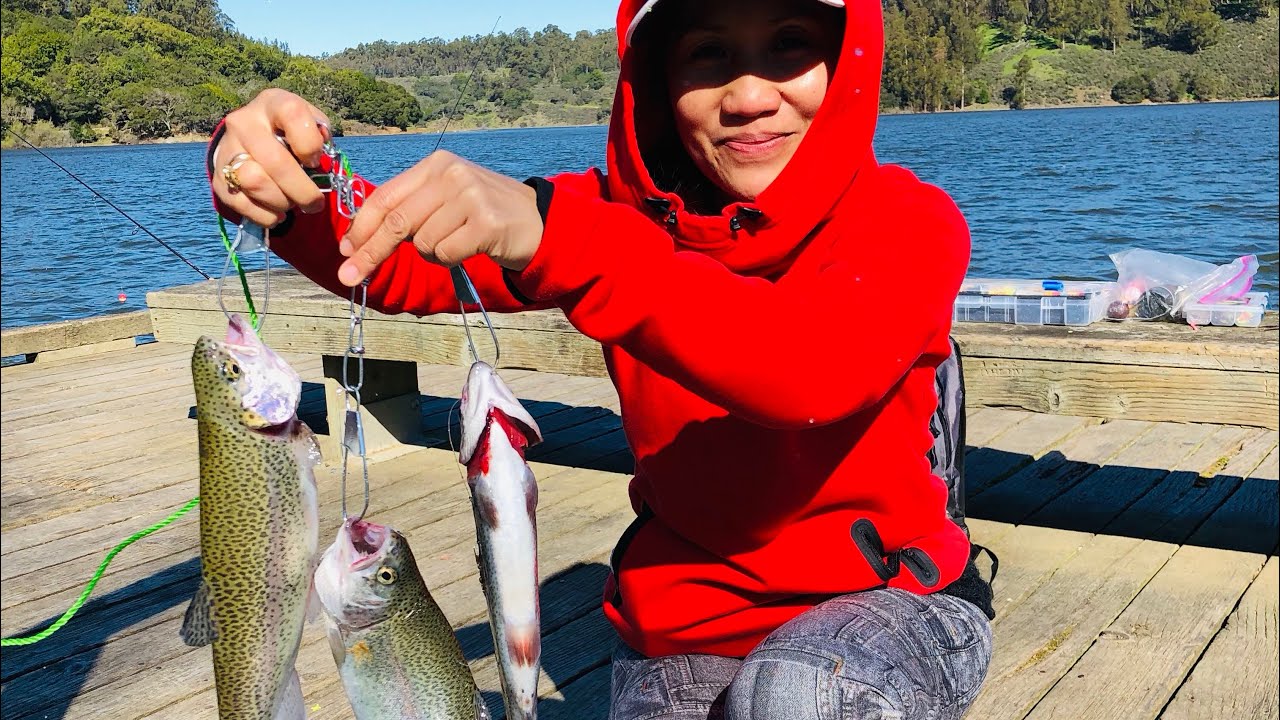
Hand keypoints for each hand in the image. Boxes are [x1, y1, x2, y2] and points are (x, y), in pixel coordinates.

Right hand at [211, 89, 329, 225]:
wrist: (252, 140)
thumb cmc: (292, 134)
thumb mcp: (310, 125)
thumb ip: (321, 137)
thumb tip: (322, 160)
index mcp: (273, 103)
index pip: (292, 113)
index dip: (310, 143)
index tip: (316, 161)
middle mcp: (244, 122)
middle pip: (275, 161)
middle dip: (302, 190)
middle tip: (315, 203)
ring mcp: (227, 149)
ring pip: (255, 183)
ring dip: (281, 202)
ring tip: (292, 204)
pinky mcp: (218, 177)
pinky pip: (242, 204)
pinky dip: (265, 215)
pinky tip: (277, 213)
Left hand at [336, 150, 542, 285]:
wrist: (538, 221)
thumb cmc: (483, 214)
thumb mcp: (446, 198)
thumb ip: (411, 208)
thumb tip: (361, 240)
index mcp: (435, 165)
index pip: (386, 197)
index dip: (361, 227)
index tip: (346, 251)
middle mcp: (451, 175)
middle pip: (396, 222)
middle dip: (371, 252)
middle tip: (351, 277)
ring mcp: (470, 197)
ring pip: (423, 242)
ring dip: (432, 254)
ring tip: (456, 244)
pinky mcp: (486, 223)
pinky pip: (446, 254)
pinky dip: (451, 260)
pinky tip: (471, 249)